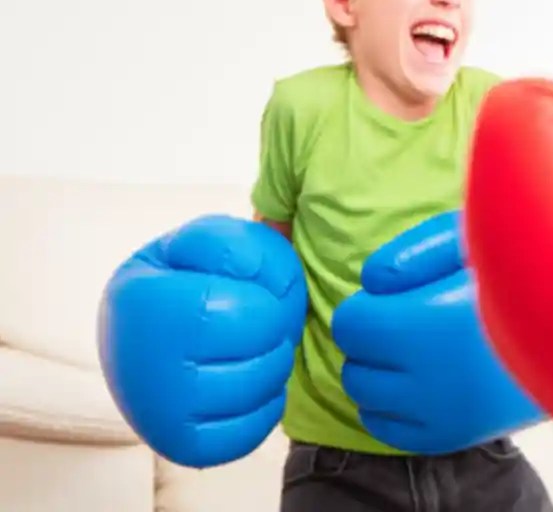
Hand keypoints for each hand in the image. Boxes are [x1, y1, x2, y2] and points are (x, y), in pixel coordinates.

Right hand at [97, 215, 306, 467]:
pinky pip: (246, 436)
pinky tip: (251, 383)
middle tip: (262, 323)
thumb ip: (231, 244)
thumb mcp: (200, 242)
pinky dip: (265, 407)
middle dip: (276, 332)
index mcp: (141, 300)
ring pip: (255, 392)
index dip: (263, 302)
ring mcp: (157, 412)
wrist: (145, 334)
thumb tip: (255, 273)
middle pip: (254, 353)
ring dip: (275, 366)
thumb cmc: (185, 280)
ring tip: (256, 349)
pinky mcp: (179, 444)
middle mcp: (141, 362)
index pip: (234, 310)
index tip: (254, 296)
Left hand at [332, 210, 543, 454]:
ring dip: (378, 374)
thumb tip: (370, 282)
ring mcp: (441, 412)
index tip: (394, 299)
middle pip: (355, 365)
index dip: (367, 306)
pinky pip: (390, 431)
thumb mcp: (476, 238)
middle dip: (371, 341)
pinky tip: (417, 383)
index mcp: (427, 324)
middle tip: (407, 323)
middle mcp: (428, 378)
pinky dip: (390, 409)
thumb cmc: (528, 275)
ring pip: (366, 400)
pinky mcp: (454, 434)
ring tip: (414, 351)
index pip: (352, 325)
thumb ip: (416, 251)